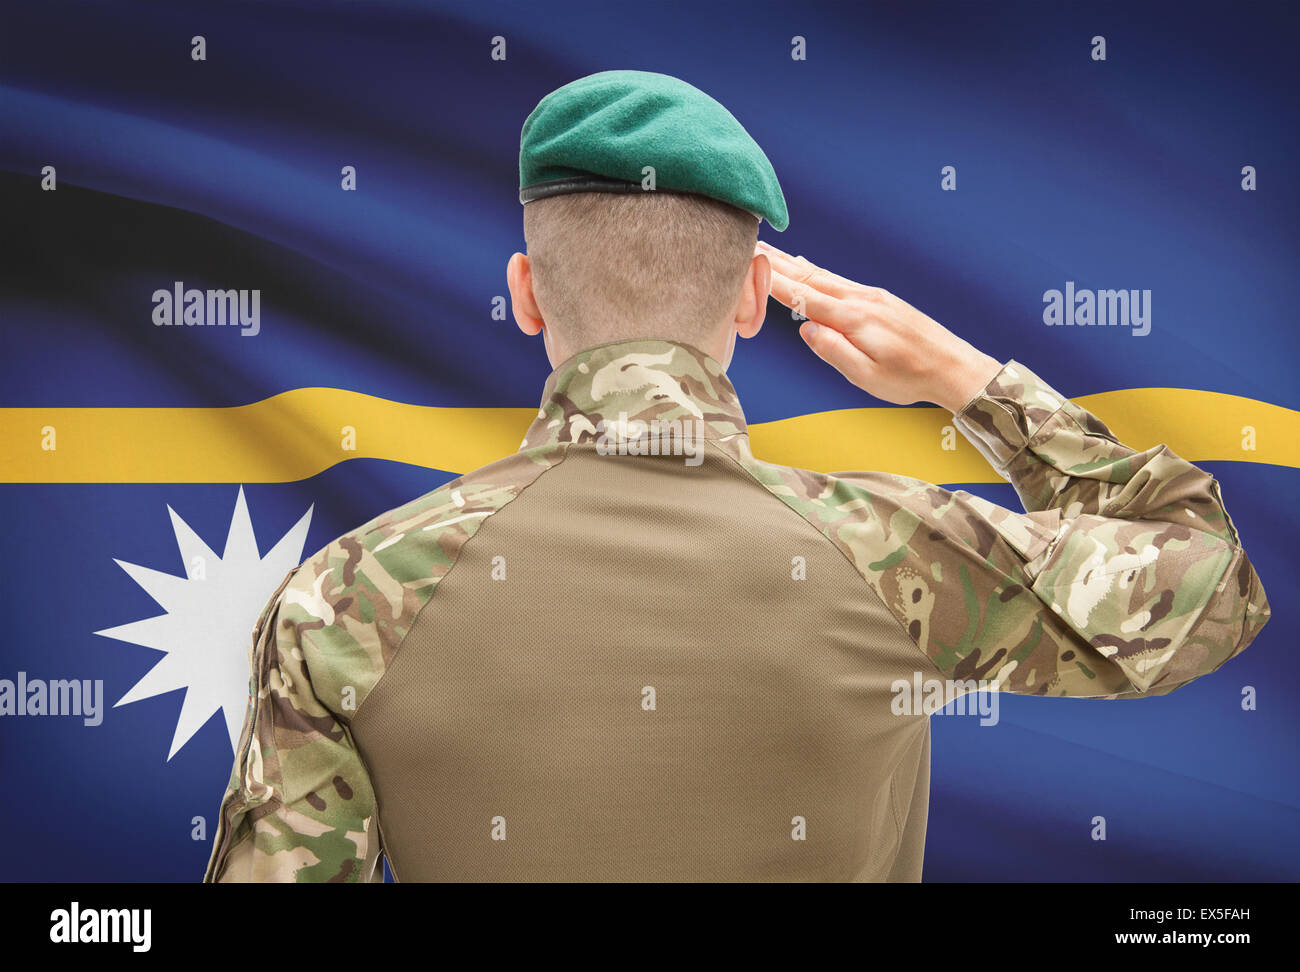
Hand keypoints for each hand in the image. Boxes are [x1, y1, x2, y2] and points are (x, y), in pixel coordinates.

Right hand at [757, 240, 1003, 412]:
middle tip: (749, 246)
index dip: (772, 282)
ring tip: (769, 251)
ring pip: (823, 274)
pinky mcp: (879, 298)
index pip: (803, 297)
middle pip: (809, 277)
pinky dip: (815, 270)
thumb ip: (833, 352)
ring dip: (792, 263)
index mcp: (853, 319)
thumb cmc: (909, 378)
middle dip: (776, 263)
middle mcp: (860, 299)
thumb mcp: (866, 377)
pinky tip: (806, 267)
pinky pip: (838, 279)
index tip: (747, 266)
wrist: (951, 365)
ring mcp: (871, 295)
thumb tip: (806, 330)